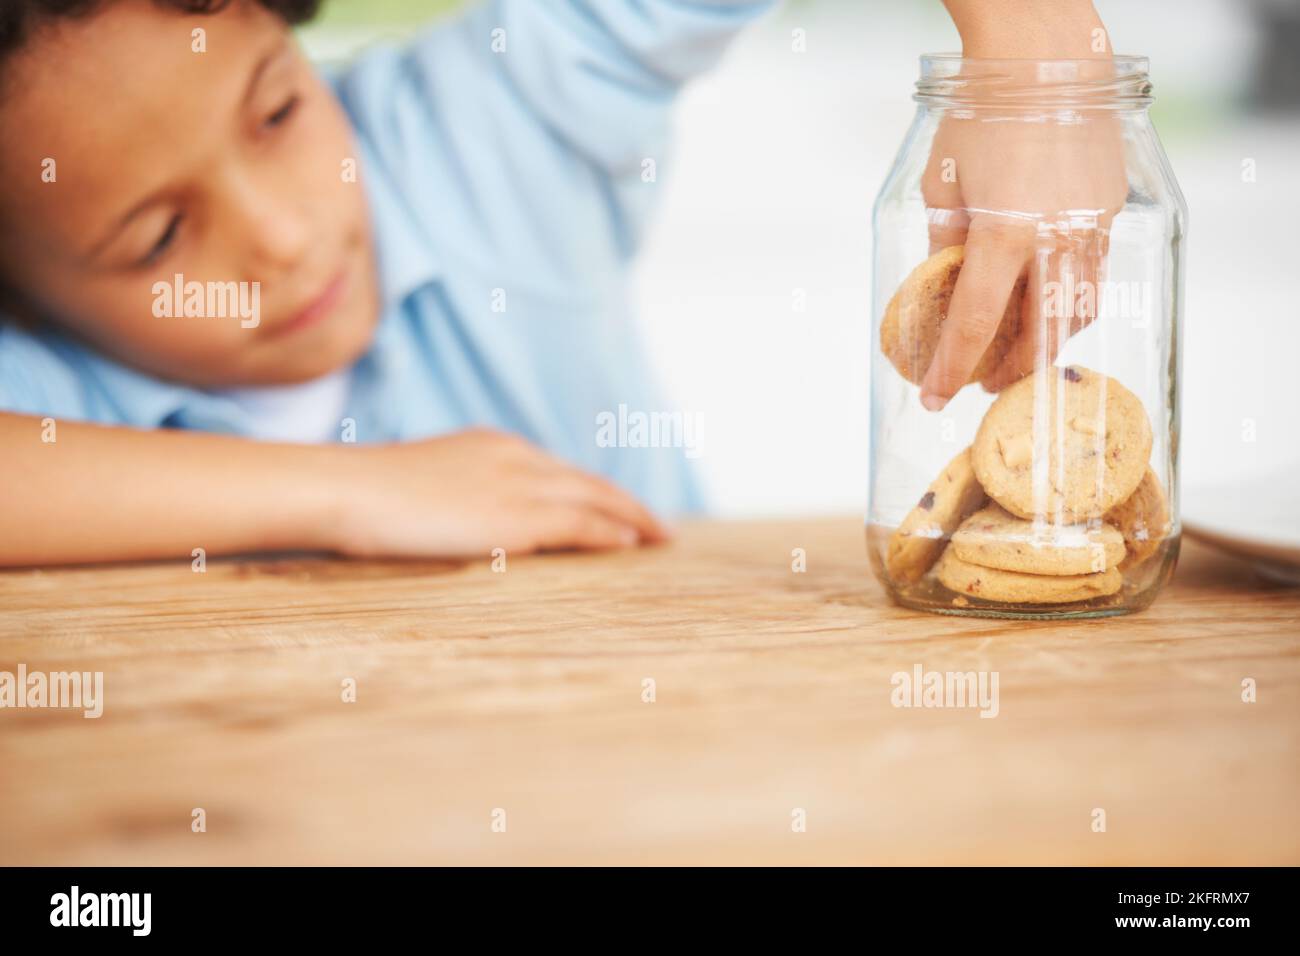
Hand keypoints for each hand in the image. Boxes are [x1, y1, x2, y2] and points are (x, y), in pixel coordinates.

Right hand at [327, 428, 668, 558]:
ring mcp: (518, 482)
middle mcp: (515, 456)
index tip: (615, 509)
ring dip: (633, 518)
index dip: (592, 492)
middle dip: (626, 503)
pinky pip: (583, 522)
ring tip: (660, 539)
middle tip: (657, 527)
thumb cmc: (363, 497)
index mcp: (491, 446)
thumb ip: (451, 499)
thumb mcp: (418, 491)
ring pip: (596, 498)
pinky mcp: (517, 514)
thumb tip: (457, 523)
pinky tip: (633, 547)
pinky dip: (613, 533)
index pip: (557, 471)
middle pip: (588, 480)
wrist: (345, 489)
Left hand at [919, 0, 1128, 409]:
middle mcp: (1053, 240)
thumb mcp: (942, 183)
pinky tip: (1047, 304)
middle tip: (982, 381)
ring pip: (1076, 311)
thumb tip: (941, 281)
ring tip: (1017, 351)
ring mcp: (1088, 227)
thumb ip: (943, 240)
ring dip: (1045, 341)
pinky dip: (1069, 301)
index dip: (952, 368)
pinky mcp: (1108, 210)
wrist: (1044, 59)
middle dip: (1009, 368)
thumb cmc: (982, 113)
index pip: (974, 325)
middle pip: (1037, 334)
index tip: (936, 397)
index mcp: (1002, 236)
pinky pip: (1093, 273)